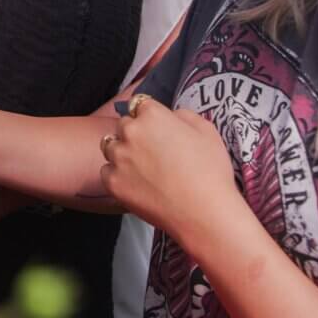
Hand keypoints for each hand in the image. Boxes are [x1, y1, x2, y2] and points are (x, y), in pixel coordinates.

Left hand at [99, 93, 241, 245]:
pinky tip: (137, 183)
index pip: (141, 104)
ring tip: (143, 168)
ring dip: (123, 152)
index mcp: (152, 115)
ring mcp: (119, 158)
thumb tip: (172, 115)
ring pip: (111, 147)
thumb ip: (184, 115)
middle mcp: (130, 132)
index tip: (157, 129)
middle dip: (135, 133)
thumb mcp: (207, 130)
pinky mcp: (113, 182)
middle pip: (124, 125)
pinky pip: (107, 172)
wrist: (203, 212)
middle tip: (153, 151)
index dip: (150, 117)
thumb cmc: (210, 171)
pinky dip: (118, 175)